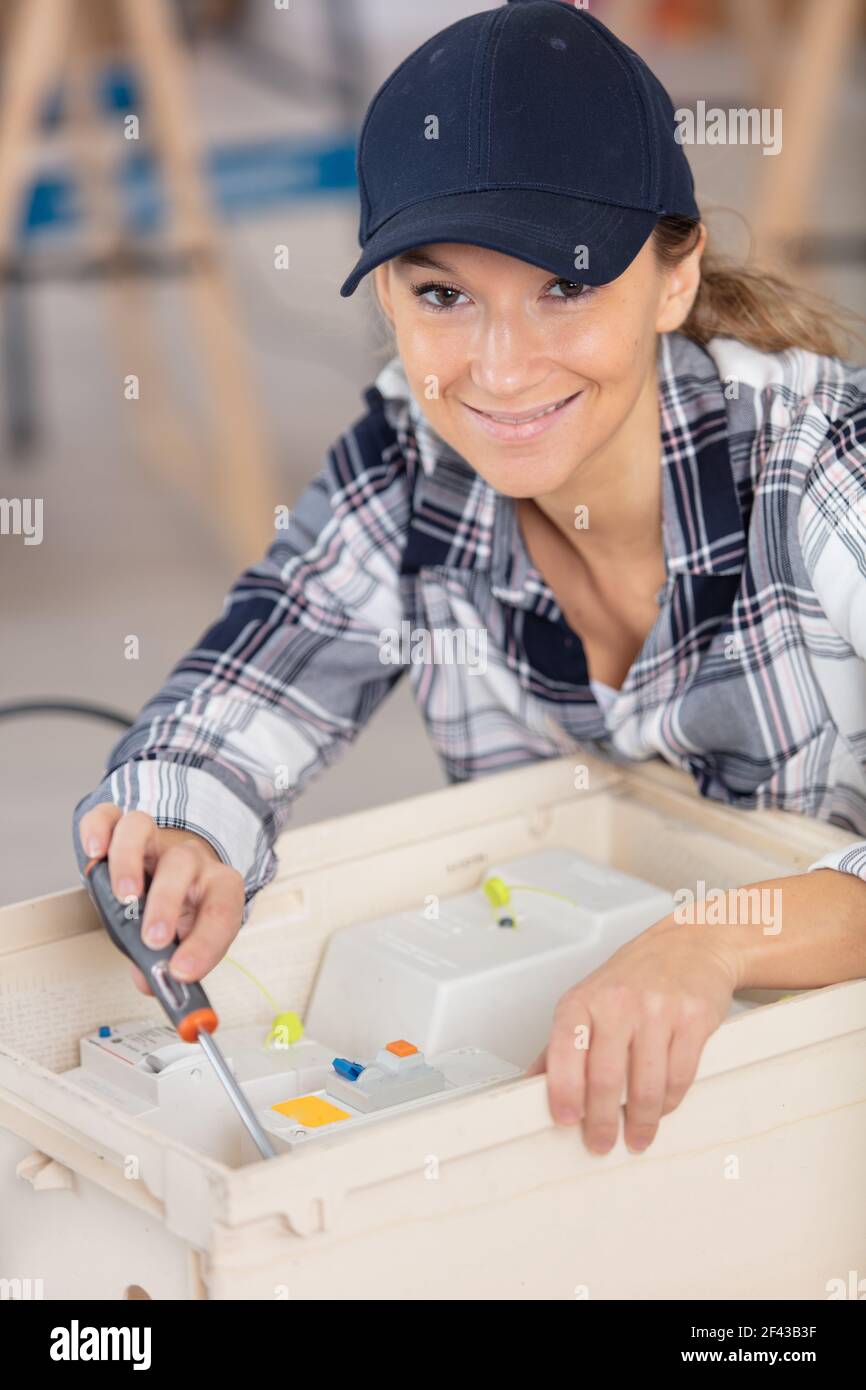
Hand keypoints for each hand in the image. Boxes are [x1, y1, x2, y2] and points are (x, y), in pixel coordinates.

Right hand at [79, 804, 245, 994]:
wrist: (176, 877)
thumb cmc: (184, 913)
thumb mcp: (188, 943)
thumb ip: (170, 964)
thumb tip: (151, 982)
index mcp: (217, 887)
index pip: (223, 909)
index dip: (206, 942)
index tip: (182, 972)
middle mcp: (189, 859)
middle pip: (181, 863)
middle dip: (166, 902)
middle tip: (151, 938)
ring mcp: (155, 841)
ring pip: (142, 830)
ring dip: (129, 862)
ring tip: (122, 896)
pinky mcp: (122, 831)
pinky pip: (109, 818)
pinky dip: (97, 831)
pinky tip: (93, 853)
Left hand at [530, 918, 738, 1153]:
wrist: (689, 945)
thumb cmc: (634, 977)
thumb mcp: (588, 1000)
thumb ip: (562, 1045)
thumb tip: (531, 1084)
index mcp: (583, 1000)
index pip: (564, 1050)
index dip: (563, 1091)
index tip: (565, 1120)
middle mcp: (618, 1002)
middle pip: (605, 1077)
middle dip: (601, 1122)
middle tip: (600, 1142)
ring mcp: (657, 1010)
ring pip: (646, 1085)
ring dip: (640, 1122)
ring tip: (635, 1136)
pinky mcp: (693, 1019)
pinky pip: (679, 1076)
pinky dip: (669, 1102)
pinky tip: (661, 1108)